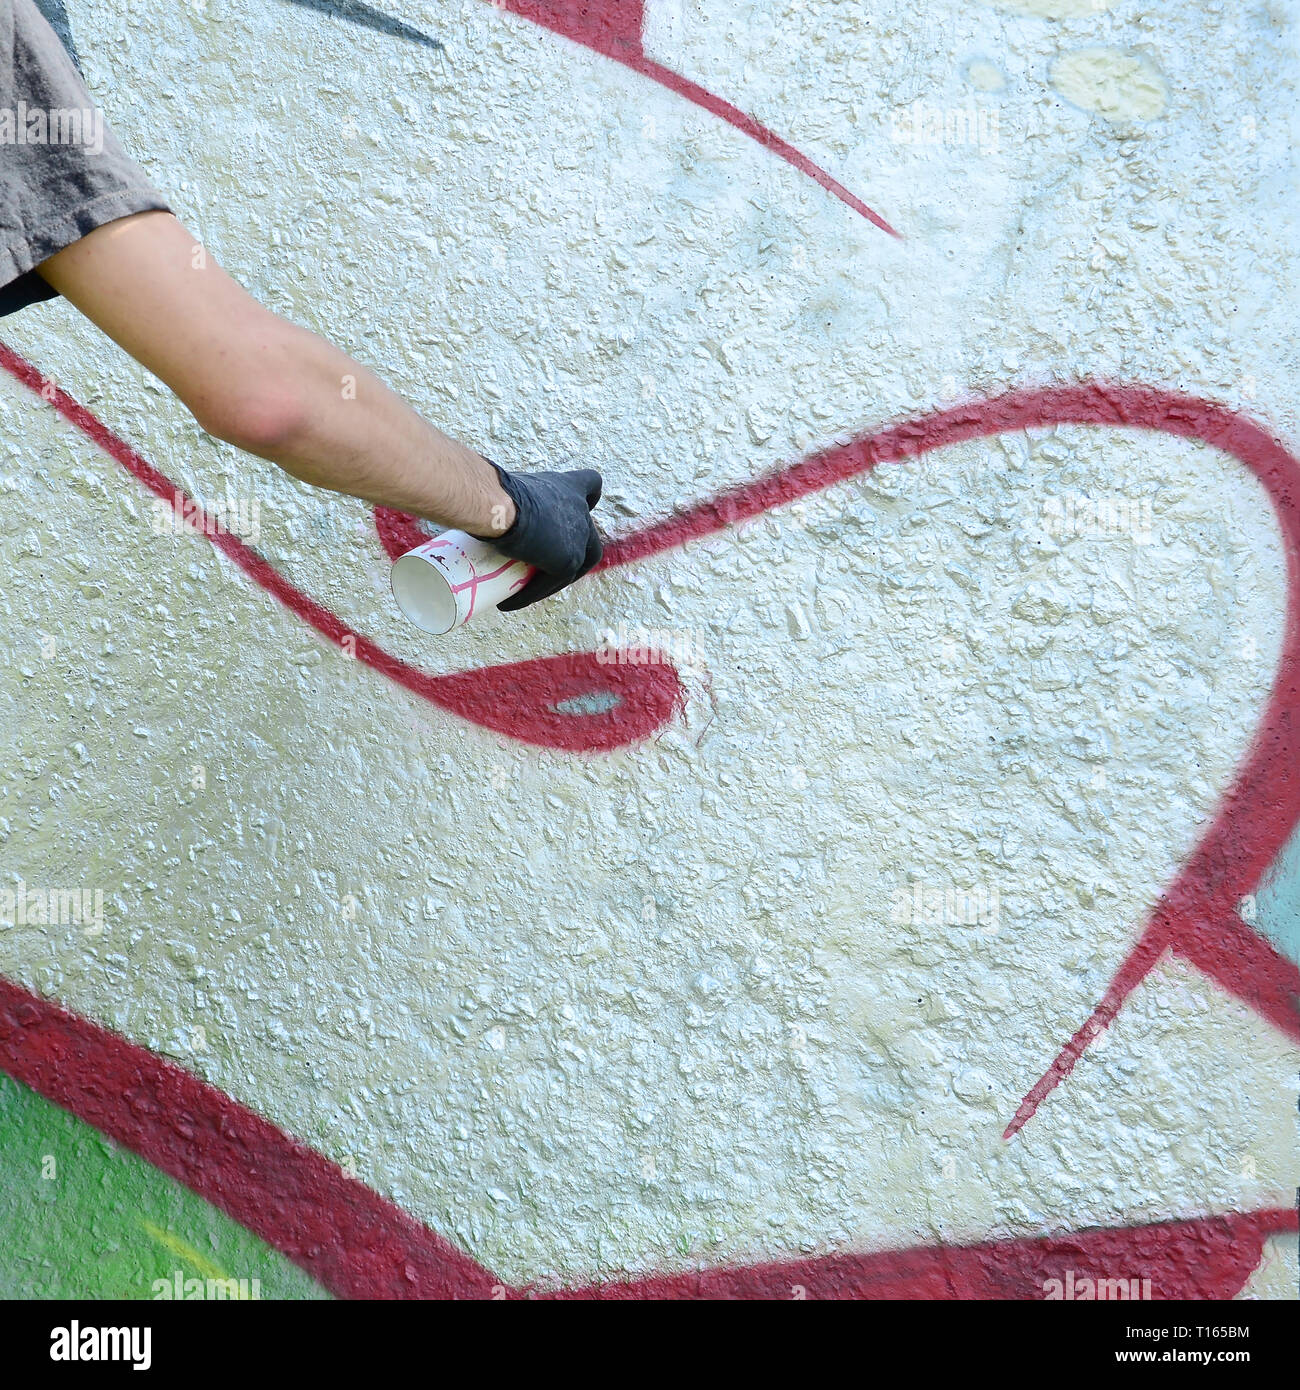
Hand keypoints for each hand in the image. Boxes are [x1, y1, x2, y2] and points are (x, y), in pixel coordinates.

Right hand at [473, 461, 603, 610]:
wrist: (497, 506)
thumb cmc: (491, 490)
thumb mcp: (504, 488)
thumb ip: (499, 495)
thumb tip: (470, 501)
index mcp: (567, 486)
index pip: (590, 484)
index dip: (586, 497)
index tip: (580, 505)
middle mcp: (578, 509)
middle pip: (588, 537)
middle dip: (570, 553)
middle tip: (541, 564)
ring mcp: (578, 537)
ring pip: (574, 567)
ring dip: (550, 580)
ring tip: (522, 590)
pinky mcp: (568, 561)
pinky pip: (551, 584)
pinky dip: (530, 594)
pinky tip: (510, 602)